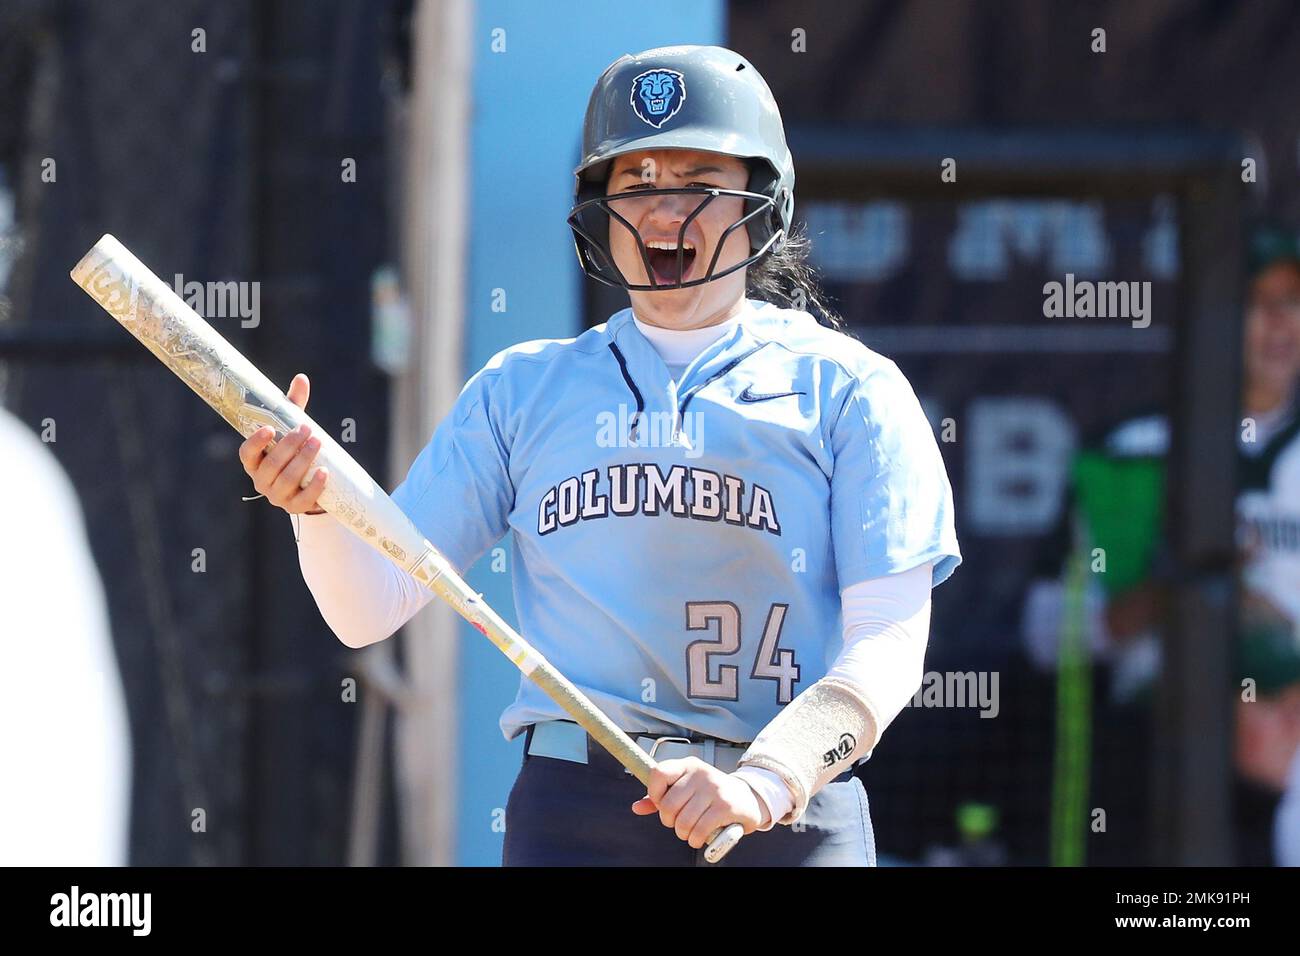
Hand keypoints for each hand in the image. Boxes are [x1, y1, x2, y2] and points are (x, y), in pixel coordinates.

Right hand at [237, 373, 327, 514]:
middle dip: (289, 446)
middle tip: (306, 429)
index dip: (255, 443)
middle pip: (271, 465)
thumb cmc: (294, 451)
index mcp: (254, 462)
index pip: (247, 454)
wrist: (307, 485)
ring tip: (317, 443)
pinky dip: (315, 486)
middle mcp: (261, 481)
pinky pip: (304, 500)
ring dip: (302, 462)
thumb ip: (293, 407)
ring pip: (287, 480)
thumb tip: (301, 378)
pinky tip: (324, 472)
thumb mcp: (291, 429)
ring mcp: (277, 497)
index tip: (269, 428)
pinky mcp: (296, 507)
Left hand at [631, 757, 767, 847]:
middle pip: (668, 805)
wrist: (748, 798)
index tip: (661, 805)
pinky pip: (699, 830)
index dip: (654, 794)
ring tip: (690, 831)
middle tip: (679, 823)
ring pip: (683, 821)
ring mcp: (714, 789)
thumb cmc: (711, 794)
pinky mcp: (726, 807)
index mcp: (688, 765)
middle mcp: (700, 774)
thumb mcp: (687, 788)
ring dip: (683, 833)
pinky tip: (699, 837)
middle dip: (670, 822)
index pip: (658, 773)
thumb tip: (636, 807)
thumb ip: (661, 797)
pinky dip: (695, 839)